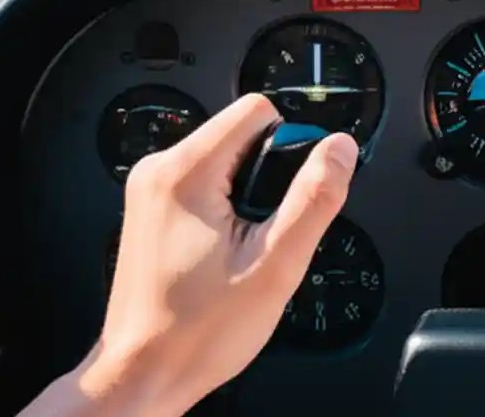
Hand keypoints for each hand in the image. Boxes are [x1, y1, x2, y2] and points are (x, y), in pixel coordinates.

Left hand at [20, 94, 358, 416]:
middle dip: (268, 176)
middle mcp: (160, 171)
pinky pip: (206, 184)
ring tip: (242, 250)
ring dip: (247, 196)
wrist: (144, 373)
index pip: (258, 110)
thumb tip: (340, 150)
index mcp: (186, 173)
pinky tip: (224, 253)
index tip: (287, 196)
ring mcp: (150, 190)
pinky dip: (226, 210)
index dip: (291, 146)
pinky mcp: (151, 209)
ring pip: (226, 161)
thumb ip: (314, 198)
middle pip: (242, 134)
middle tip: (263, 234)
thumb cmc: (196, 331)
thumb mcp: (276, 265)